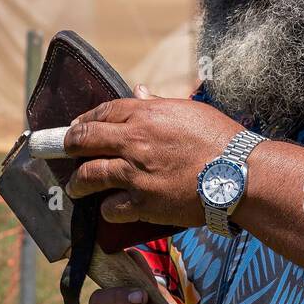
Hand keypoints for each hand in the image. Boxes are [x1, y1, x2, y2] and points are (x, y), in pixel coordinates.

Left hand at [63, 86, 240, 227]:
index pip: (103, 112)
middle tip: (62, 151)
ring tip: (75, 188)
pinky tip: (109, 210)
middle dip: (68, 146)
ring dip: (78, 183)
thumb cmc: (222, 140)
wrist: (240, 175)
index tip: (77, 127)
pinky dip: (107, 210)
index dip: (84, 120)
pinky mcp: (144, 203)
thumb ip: (159, 104)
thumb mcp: (190, 111)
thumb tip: (139, 93)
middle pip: (84, 140)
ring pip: (89, 176)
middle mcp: (134, 142)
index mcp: (146, 114)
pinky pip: (111, 208)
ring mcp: (136, 174)